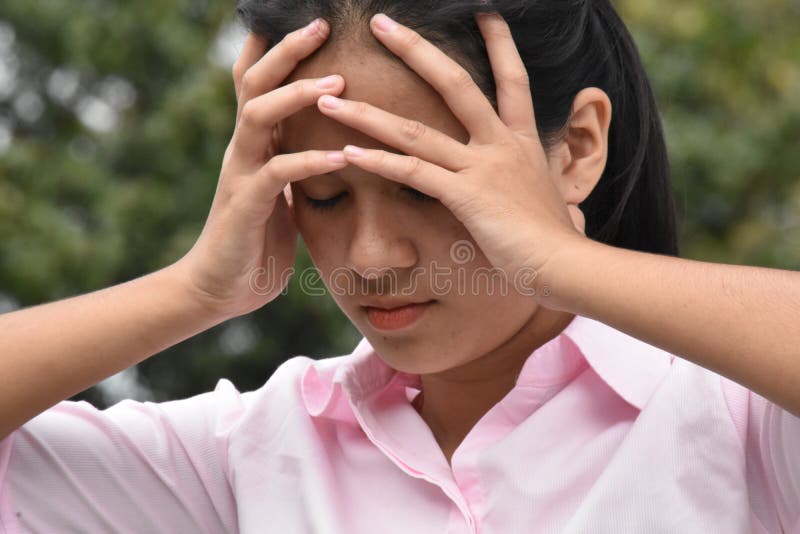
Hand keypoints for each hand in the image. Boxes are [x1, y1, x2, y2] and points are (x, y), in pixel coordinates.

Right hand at [174, 19, 349, 318]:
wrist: (220, 289)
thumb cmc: (256, 241)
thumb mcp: (281, 194)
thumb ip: (295, 164)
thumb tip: (329, 146)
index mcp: (254, 143)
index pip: (257, 82)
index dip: (276, 48)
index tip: (309, 20)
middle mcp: (243, 149)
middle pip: (254, 82)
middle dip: (286, 50)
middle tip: (321, 24)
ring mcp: (239, 174)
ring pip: (258, 116)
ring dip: (297, 95)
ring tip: (337, 83)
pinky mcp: (245, 206)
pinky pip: (277, 174)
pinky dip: (310, 162)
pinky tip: (342, 157)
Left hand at [315, 12, 587, 295]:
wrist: (566, 265)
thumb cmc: (555, 239)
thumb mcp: (547, 195)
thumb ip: (531, 176)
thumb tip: (535, 175)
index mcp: (521, 141)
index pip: (513, 79)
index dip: (500, 44)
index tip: (485, 12)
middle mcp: (501, 144)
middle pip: (455, 84)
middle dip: (415, 49)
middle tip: (380, 22)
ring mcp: (482, 168)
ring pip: (416, 131)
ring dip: (368, 114)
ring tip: (328, 99)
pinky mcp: (466, 197)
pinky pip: (413, 174)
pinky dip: (378, 163)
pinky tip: (346, 154)